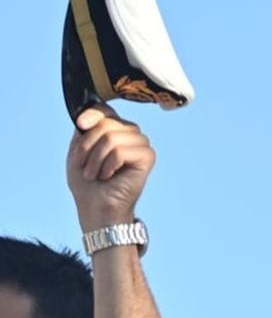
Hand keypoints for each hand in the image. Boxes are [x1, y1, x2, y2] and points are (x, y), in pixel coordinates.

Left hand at [66, 105, 155, 232]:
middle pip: (106, 123)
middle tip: (86, 166)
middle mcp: (131, 134)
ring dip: (96, 158)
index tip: (80, 125)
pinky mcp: (147, 157)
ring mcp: (141, 145)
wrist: (95, 208)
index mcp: (116, 130)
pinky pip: (120, 150)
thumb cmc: (88, 184)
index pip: (105, 110)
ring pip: (112, 136)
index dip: (91, 115)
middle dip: (88, 145)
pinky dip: (109, 165)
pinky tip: (110, 176)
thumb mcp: (78, 148)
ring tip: (96, 174)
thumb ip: (85, 127)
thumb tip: (89, 113)